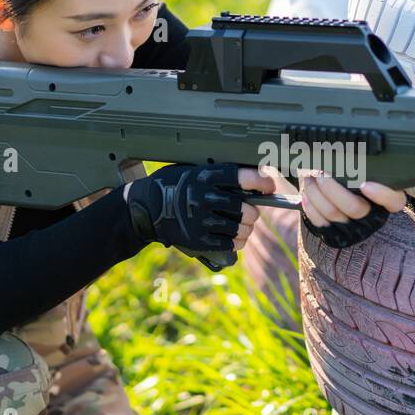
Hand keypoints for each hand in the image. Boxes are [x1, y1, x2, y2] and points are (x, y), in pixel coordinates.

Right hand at [123, 163, 274, 255]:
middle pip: (247, 209)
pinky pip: (230, 243)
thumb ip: (219, 175)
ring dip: (246, 228)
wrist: (146, 209)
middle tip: (249, 212)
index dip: (262, 183)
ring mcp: (202, 220)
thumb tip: (253, 180)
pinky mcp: (199, 239)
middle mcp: (205, 198)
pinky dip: (237, 242)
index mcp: (206, 177)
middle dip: (252, 212)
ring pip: (241, 228)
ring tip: (242, 225)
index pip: (245, 178)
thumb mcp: (194, 171)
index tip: (268, 187)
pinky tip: (235, 238)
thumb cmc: (173, 185)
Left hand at [299, 173, 406, 247]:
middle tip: (321, 172)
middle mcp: (371, 216)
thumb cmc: (355, 177)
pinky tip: (307, 193)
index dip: (381, 194)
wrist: (338, 198)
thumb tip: (351, 148)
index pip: (394, 201)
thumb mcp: (368, 170)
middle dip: (332, 187)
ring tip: (310, 177)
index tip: (364, 184)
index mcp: (387, 199)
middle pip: (354, 208)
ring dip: (316, 192)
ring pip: (333, 212)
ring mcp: (352, 227)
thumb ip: (368, 165)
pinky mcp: (334, 233)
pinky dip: (310, 205)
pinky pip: (320, 222)